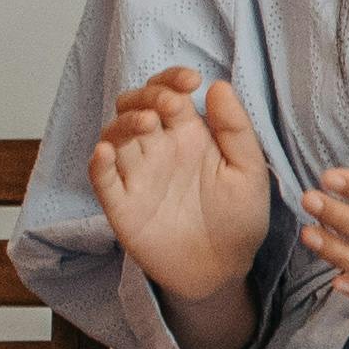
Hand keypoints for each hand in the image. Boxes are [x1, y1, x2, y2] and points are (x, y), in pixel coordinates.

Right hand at [87, 69, 270, 305]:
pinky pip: (102, 179)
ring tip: (148, 124)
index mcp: (188, 135)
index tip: (192, 80)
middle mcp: (157, 149)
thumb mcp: (249, 172)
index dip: (172, 79)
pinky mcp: (122, 205)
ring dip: (124, 123)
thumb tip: (217, 85)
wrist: (224, 269)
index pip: (169, 93)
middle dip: (146, 97)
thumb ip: (235, 130)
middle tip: (169, 105)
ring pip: (114, 135)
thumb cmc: (238, 218)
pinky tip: (106, 153)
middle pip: (135, 106)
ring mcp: (137, 175)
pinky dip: (98, 164)